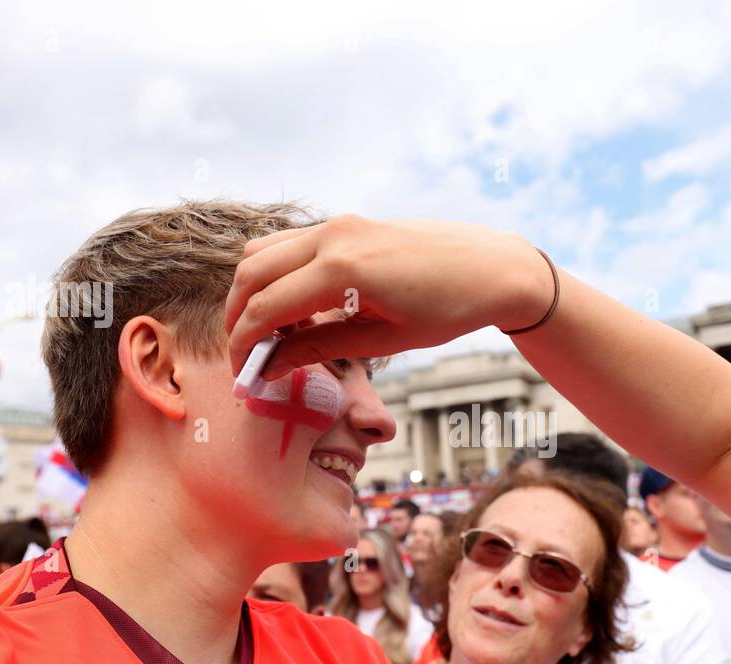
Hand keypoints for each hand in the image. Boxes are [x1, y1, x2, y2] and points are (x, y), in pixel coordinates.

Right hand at [224, 215, 554, 380]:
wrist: (492, 267)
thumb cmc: (448, 310)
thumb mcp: (383, 340)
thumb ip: (320, 348)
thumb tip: (270, 366)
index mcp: (341, 269)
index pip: (265, 308)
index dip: (245, 343)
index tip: (243, 373)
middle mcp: (332, 236)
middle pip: (251, 273)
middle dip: (238, 316)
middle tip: (245, 355)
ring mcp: (338, 224)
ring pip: (263, 252)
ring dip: (253, 291)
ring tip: (270, 334)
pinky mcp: (346, 223)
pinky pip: (291, 244)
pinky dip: (278, 274)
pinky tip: (297, 309)